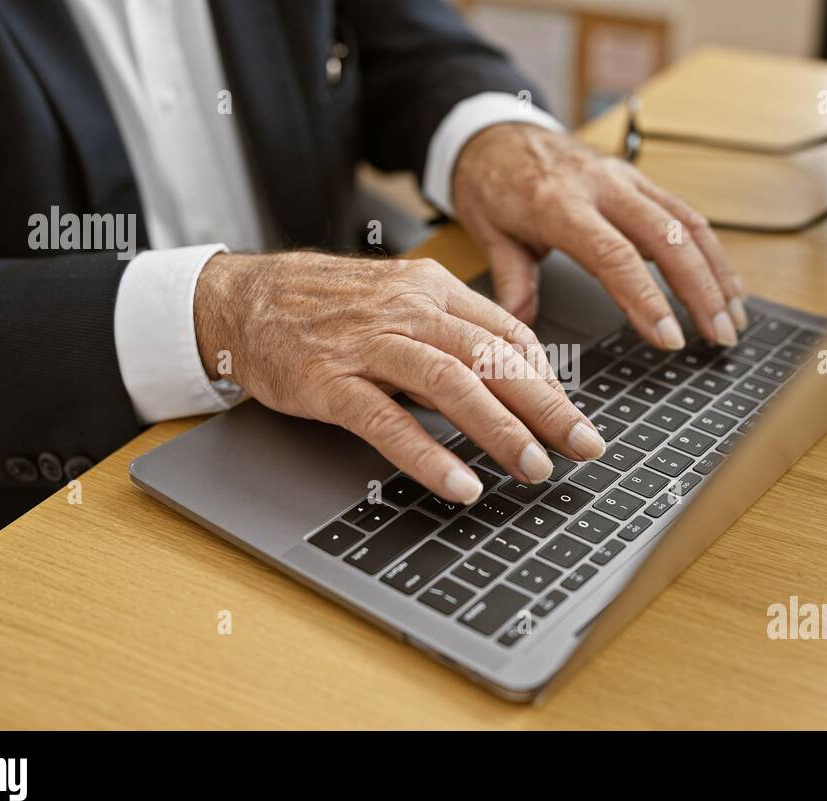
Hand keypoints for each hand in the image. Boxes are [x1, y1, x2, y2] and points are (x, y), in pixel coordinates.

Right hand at [193, 251, 605, 504]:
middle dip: (547, 407)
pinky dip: (428, 454)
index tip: (572, 418)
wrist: (243, 297)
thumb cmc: (326, 307)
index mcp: (432, 290)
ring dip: (500, 429)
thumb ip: (453, 338)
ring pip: (450, 382)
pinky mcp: (329, 381)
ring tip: (534, 468)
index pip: (508, 334)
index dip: (548, 380)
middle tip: (584, 447)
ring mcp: (367, 345)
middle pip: (493, 357)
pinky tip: (460, 483)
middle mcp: (407, 311)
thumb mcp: (399, 305)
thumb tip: (513, 384)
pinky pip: (387, 421)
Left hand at [451, 123, 748, 349]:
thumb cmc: (491, 183)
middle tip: (720, 337)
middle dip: (702, 291)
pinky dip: (710, 251)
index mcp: (560, 203)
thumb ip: (512, 282)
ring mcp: (625, 179)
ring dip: (717, 273)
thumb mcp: (489, 234)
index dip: (647, 300)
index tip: (670, 339)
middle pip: (668, 238)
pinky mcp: (638, 180)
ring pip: (687, 223)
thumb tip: (523, 327)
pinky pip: (684, 213)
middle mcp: (602, 186)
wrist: (494, 131)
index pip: (614, 256)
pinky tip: (725, 284)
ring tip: (733, 319)